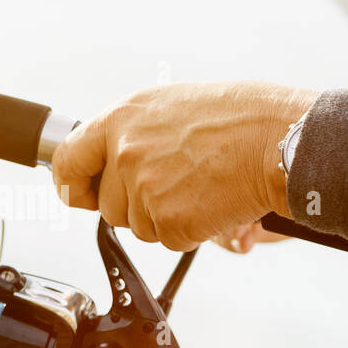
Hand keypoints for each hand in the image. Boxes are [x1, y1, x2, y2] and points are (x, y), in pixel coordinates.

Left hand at [52, 81, 318, 250]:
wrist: (280, 140)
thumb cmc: (239, 119)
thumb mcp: (171, 108)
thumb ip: (132, 134)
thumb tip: (112, 162)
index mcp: (121, 119)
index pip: (66, 161)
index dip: (74, 185)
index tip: (81, 194)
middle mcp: (124, 153)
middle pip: (107, 206)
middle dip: (136, 206)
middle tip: (177, 184)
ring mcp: (143, 189)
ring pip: (137, 226)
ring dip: (165, 217)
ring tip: (200, 186)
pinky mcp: (167, 222)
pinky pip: (167, 239)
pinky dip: (190, 230)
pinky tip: (212, 201)